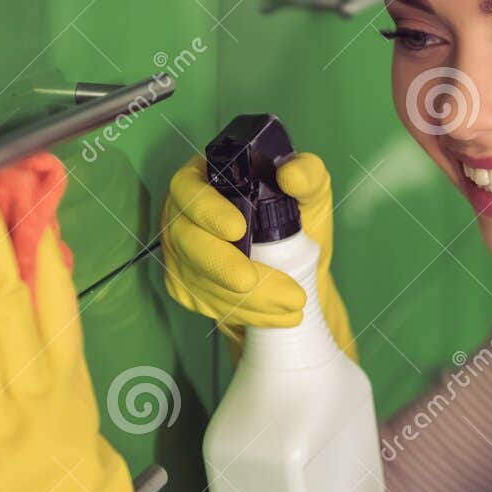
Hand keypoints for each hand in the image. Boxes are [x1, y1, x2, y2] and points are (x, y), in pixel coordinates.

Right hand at [160, 151, 355, 358]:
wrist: (298, 264)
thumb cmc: (299, 217)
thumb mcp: (311, 191)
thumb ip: (307, 175)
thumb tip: (290, 175)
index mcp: (205, 178)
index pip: (189, 189)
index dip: (207, 210)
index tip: (238, 228)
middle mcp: (183, 214)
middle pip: (188, 241)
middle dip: (224, 266)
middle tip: (260, 284)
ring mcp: (180, 252)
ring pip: (200, 278)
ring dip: (246, 298)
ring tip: (292, 305)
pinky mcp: (186, 286)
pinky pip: (207, 302)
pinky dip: (245, 313)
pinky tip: (276, 316)